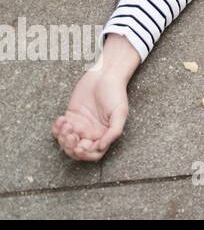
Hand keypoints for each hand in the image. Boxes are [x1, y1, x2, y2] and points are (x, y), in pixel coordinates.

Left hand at [52, 35, 137, 161]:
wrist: (105, 75)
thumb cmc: (116, 93)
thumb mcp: (120, 112)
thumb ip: (114, 132)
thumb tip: (101, 147)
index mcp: (104, 134)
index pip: (94, 154)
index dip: (86, 154)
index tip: (81, 147)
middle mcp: (91, 132)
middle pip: (77, 150)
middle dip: (71, 146)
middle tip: (71, 136)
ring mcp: (79, 125)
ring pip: (65, 142)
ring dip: (62, 137)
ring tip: (67, 124)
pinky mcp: (70, 116)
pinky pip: (58, 130)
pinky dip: (56, 128)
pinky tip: (62, 118)